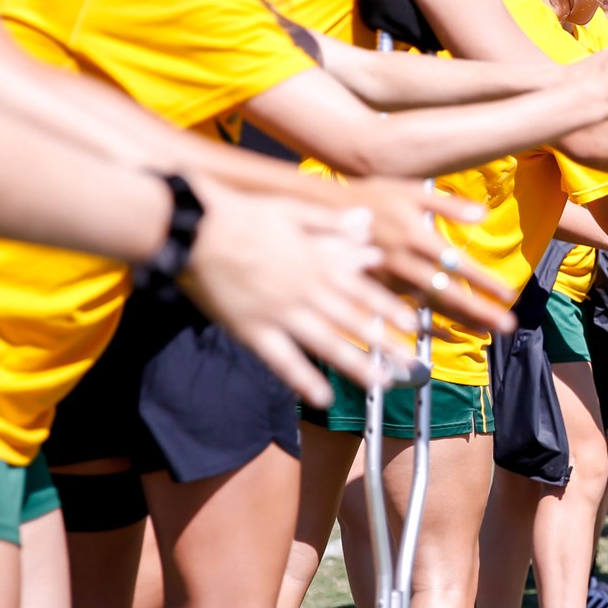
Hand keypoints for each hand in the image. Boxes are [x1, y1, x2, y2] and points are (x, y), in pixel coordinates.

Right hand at [178, 176, 425, 405]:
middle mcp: (305, 291)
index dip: (389, 309)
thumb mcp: (292, 210)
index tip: (411, 324)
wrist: (196, 227)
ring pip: (327, 344)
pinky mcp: (252, 330)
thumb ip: (330, 221)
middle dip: (385, 343)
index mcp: (316, 263)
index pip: (362, 290)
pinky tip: (322, 397)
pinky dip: (304, 379)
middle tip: (410, 362)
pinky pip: (283, 361)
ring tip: (380, 384)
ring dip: (356, 365)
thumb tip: (364, 222)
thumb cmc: (241, 214)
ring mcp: (280, 313)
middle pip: (353, 321)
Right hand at [343, 176, 515, 336]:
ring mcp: (389, 279)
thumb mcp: (411, 191)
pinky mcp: (377, 289)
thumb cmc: (373, 197)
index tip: (507, 294)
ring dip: (459, 320)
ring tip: (485, 331)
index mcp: (416, 236)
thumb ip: (448, 205)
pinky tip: (448, 335)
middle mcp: (404, 262)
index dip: (484, 281)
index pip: (458, 264)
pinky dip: (429, 327)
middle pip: (447, 292)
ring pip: (429, 307)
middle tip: (506, 325)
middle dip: (479, 311)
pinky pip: (406, 314)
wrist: (323, 210)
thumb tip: (484, 214)